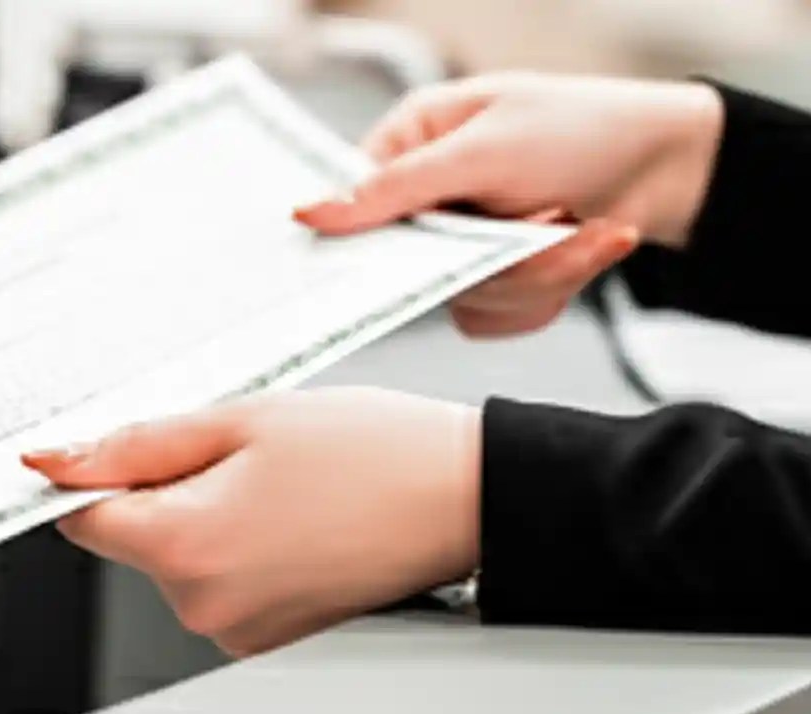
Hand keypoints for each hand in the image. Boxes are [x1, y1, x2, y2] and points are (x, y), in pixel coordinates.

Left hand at [22, 388, 479, 656]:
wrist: (465, 497)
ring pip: (180, 559)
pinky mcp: (269, 636)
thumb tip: (60, 462)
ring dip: (206, 516)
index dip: (94, 476)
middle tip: (237, 452)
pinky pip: (221, 583)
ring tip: (278, 484)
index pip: (84, 519)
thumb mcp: (242, 419)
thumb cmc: (375, 454)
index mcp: (188, 547)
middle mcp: (206, 607)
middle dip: (167, 489)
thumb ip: (138, 443)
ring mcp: (240, 630)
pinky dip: (238, 545)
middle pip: (135, 539)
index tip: (112, 451)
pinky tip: (290, 514)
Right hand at [294, 73, 723, 336]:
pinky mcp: (500, 279)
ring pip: (463, 297)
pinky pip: (496, 316)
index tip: (393, 259)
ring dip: (535, 270)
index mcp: (412, 143)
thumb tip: (309, 211)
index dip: (364, 239)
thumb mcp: (481, 151)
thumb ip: (395, 189)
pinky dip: (550, 288)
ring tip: (577, 222)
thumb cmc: (582, 129)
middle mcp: (431, 196)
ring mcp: (465, 243)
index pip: (355, 204)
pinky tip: (583, 241)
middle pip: (413, 266)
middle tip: (542, 217)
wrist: (673, 163)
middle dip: (490, 255)